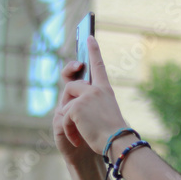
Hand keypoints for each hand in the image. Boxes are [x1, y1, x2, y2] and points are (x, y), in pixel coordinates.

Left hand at [53, 36, 127, 157]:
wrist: (117, 142)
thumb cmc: (114, 135)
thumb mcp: (105, 114)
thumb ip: (91, 104)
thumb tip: (72, 103)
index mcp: (105, 90)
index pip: (98, 66)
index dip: (93, 51)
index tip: (89, 37)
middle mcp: (96, 89)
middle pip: (72, 85)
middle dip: (69, 103)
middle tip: (75, 120)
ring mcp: (86, 96)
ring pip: (66, 103)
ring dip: (69, 122)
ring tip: (80, 136)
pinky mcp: (76, 106)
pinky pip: (63, 116)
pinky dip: (68, 131)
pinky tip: (77, 140)